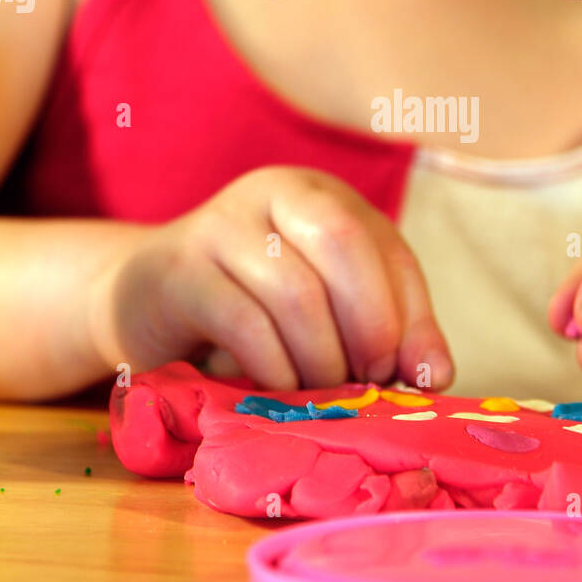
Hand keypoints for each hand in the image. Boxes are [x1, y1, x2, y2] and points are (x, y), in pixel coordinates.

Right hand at [87, 166, 452, 391]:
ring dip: (321, 358)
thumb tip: (437, 375)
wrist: (145, 301)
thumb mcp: (329, 311)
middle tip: (366, 381)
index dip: (409, 317)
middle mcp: (272, 192)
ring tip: (320, 390)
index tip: (410, 375)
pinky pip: (243, 322)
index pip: (387, 247)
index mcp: (320, 194)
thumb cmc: (252, 309)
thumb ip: (388, 332)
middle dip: (370, 326)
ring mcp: (220, 225)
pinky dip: (274, 368)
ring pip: (295, 291)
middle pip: (344, 243)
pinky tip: (278, 388)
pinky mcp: (179, 271)